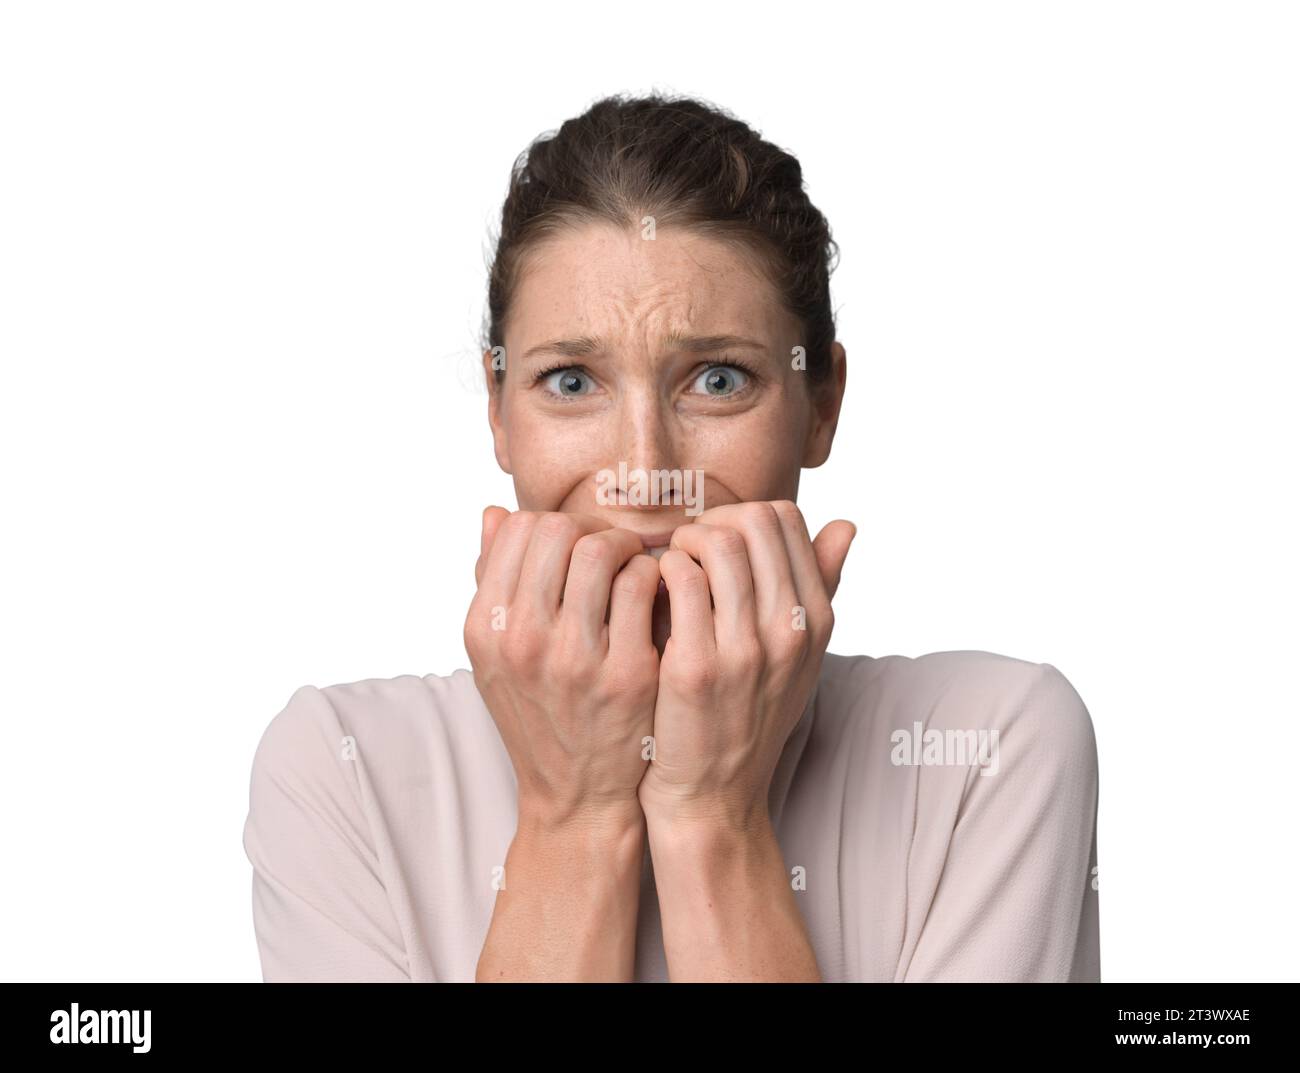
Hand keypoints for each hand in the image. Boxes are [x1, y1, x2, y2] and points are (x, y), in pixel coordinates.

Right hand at [465, 506, 661, 830]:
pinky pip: (643, 588)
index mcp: (486, 628)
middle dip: (593, 531)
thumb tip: (492, 513)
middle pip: (559, 531)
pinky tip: (656, 595)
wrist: (578, 796)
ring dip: (627, 547)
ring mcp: (575, 659)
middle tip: (613, 551)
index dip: (555, 525)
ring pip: (602, 551)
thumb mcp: (498, 655)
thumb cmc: (540, 714)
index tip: (576, 545)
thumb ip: (492, 581)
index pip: (519, 529)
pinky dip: (654, 577)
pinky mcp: (627, 675)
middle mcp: (522, 640)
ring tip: (636, 565)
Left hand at [637, 500, 855, 829]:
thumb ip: (819, 588)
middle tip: (685, 551)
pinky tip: (650, 595)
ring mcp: (746, 651)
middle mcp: (789, 632)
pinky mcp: (697, 668)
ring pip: (716, 542)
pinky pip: (677, 579)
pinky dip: (659, 571)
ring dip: (681, 544)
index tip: (716, 543)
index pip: (786, 520)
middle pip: (752, 522)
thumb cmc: (747, 717)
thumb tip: (845, 523)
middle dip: (710, 522)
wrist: (712, 798)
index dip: (742, 517)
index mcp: (815, 621)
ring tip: (667, 569)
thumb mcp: (798, 657)